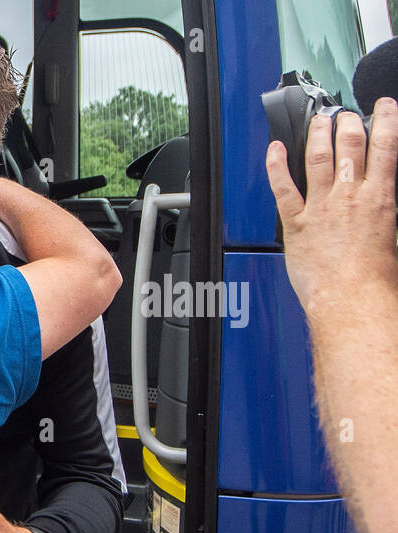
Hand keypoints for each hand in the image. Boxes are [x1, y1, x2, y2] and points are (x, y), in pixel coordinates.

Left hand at [266, 98, 397, 316]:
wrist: (352, 298)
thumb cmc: (376, 278)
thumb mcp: (394, 237)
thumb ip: (384, 213)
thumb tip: (382, 207)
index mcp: (381, 197)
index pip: (386, 146)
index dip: (385, 120)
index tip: (382, 107)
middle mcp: (350, 196)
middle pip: (350, 146)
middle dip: (348, 122)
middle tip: (344, 113)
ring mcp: (321, 208)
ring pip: (318, 159)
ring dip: (318, 135)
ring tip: (318, 120)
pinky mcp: (297, 223)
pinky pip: (283, 188)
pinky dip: (277, 166)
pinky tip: (275, 150)